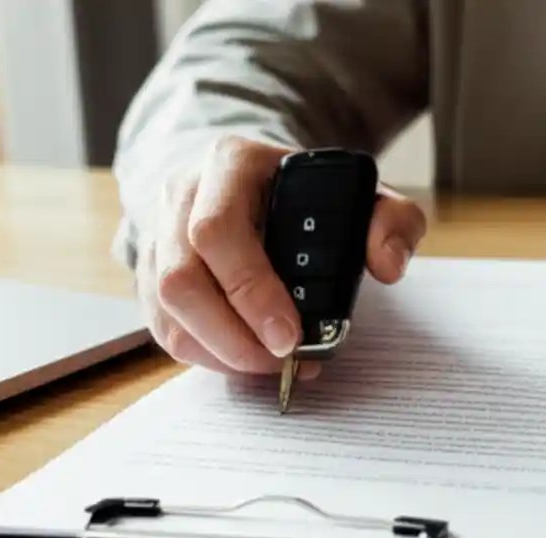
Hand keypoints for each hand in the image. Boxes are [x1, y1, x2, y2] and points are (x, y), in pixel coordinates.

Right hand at [136, 136, 425, 375]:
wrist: (258, 181)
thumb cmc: (309, 194)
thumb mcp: (361, 193)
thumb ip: (392, 221)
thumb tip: (388, 266)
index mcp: (231, 164)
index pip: (217, 231)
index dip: (249, 289)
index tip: (289, 334)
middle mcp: (182, 195)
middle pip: (180, 279)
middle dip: (233, 334)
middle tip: (281, 359)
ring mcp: (159, 236)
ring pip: (165, 310)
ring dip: (219, 352)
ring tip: (270, 365)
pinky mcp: (153, 274)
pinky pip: (164, 327)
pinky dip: (207, 355)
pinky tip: (248, 360)